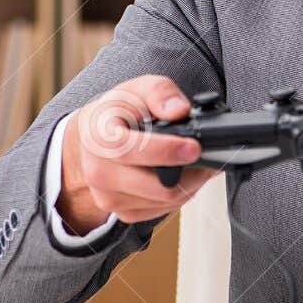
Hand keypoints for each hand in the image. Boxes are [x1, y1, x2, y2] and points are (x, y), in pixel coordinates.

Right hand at [57, 75, 211, 231]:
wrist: (94, 138)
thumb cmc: (117, 112)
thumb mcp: (136, 89)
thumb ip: (159, 92)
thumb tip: (179, 110)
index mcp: (99, 138)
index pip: (131, 151)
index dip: (166, 151)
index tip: (194, 147)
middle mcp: (99, 173)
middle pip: (157, 187)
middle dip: (191, 172)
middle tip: (208, 156)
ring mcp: (109, 197)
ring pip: (165, 201)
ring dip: (189, 184)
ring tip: (196, 162)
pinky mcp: (122, 213)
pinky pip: (162, 210)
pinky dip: (179, 194)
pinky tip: (181, 175)